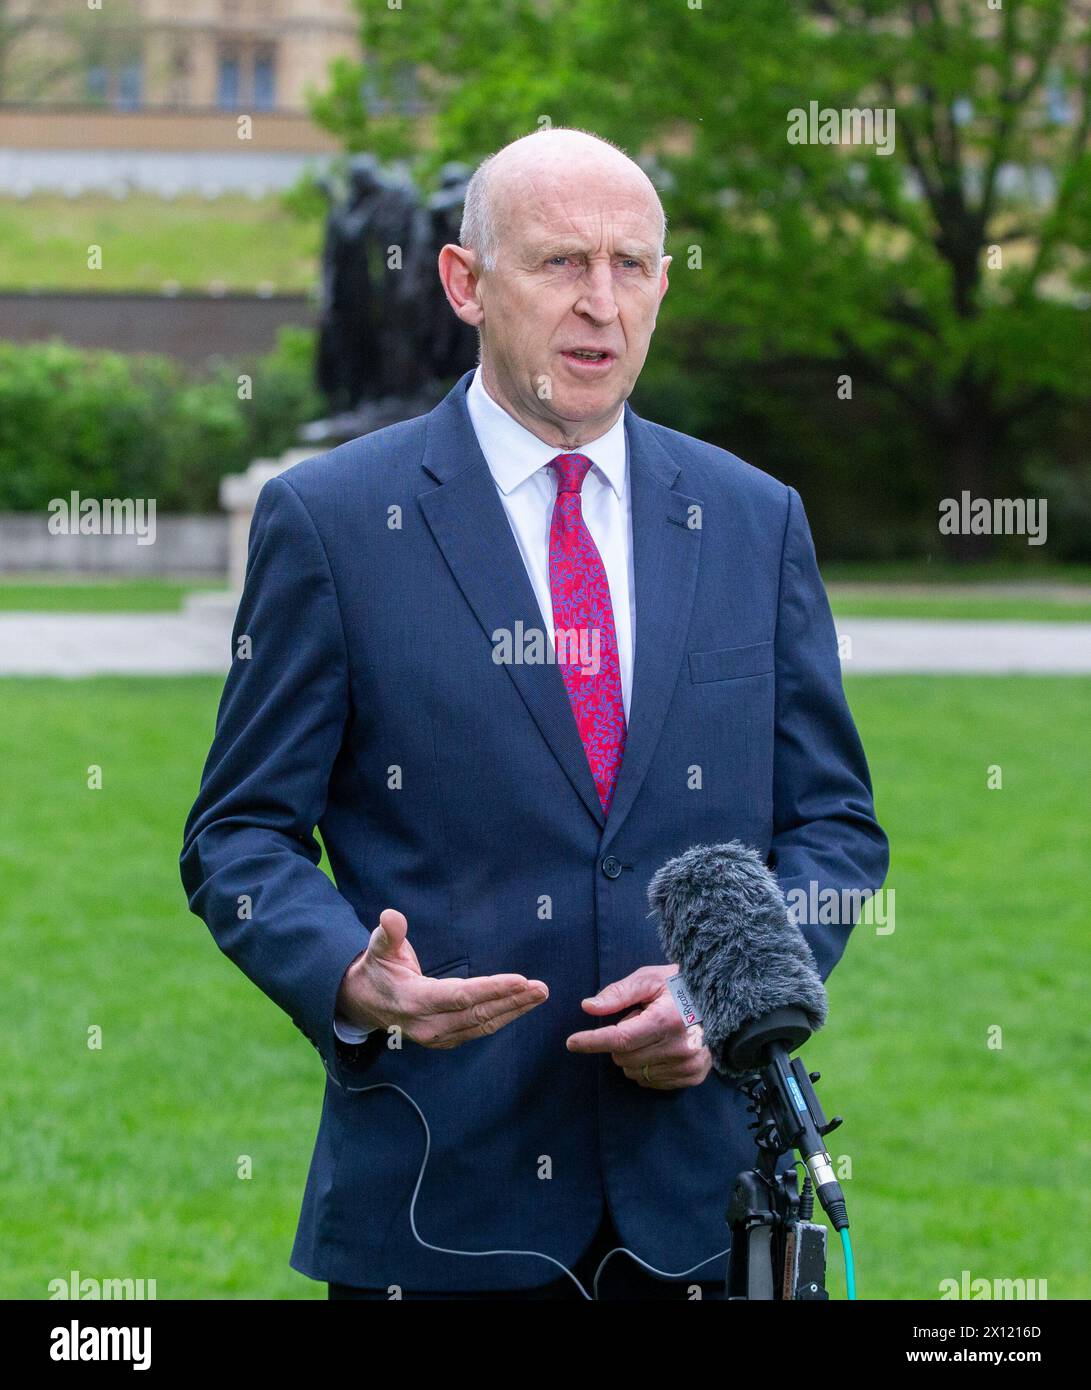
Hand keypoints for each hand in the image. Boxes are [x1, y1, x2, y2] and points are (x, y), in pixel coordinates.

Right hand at [336, 908, 548, 1048]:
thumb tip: (391, 916)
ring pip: (483, 1025)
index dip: (492, 989)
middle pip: (478, 1013)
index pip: (460, 996)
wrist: (363, 1004)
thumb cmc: (376, 969)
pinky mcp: (446, 1040)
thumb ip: (389, 933)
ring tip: (539, 995)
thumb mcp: (378, 948)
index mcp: (414, 1001)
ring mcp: (438, 1037)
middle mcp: (428, 1025)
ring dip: (513, 1010)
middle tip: (541, 987)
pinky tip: (520, 1006)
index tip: (520, 980)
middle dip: (512, 1000)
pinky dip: (502, 1018)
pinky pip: (479, 1030)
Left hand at [565, 964, 711, 1088]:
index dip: (592, 1041)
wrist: (723, 1001)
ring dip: (633, 1054)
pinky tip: (661, 1047)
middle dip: (619, 1041)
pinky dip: (647, 1066)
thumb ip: (618, 993)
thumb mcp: (649, 979)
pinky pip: (651, 1081)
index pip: (620, 1039)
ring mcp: (689, 1065)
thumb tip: (588, 1007)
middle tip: (638, 1019)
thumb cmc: (681, 985)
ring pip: (634, 1072)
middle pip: (623, 1057)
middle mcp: (680, 1047)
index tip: (571, 1042)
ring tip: (654, 1032)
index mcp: (667, 1020)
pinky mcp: (694, 1076)